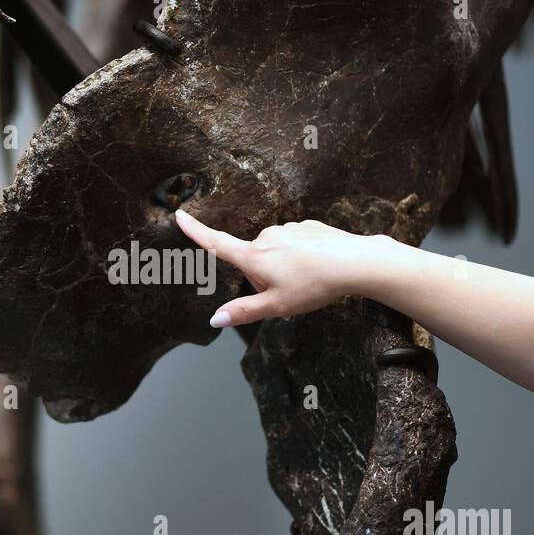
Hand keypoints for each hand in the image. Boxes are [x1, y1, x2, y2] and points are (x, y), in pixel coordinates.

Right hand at [174, 210, 380, 326]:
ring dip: (285, 268)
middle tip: (288, 292)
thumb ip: (244, 312)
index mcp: (254, 257)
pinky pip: (295, 245)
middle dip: (264, 277)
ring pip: (276, 254)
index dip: (195, 231)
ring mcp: (288, 229)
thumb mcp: (276, 307)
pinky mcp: (307, 227)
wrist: (354, 262)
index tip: (179, 215)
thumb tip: (215, 319)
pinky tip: (318, 268)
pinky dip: (302, 258)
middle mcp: (267, 237)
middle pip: (253, 260)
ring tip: (307, 281)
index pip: (216, 243)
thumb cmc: (314, 285)